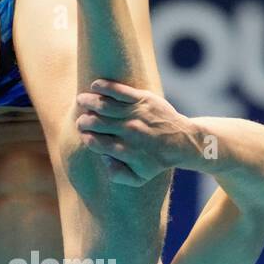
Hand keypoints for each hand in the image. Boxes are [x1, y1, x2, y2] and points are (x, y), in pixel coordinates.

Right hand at [75, 80, 197, 185]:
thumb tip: (103, 158)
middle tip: (81, 121)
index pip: (96, 142)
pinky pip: (119, 90)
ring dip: (88, 101)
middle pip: (96, 123)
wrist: (182, 141)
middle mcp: (129, 132)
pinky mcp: (144, 99)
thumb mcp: (140, 178)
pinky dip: (104, 86)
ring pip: (104, 105)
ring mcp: (136, 114)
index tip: (84, 135)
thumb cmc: (157, 160)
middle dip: (84, 121)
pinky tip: (95, 86)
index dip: (86, 137)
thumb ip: (118, 175)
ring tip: (81, 100)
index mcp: (126, 151)